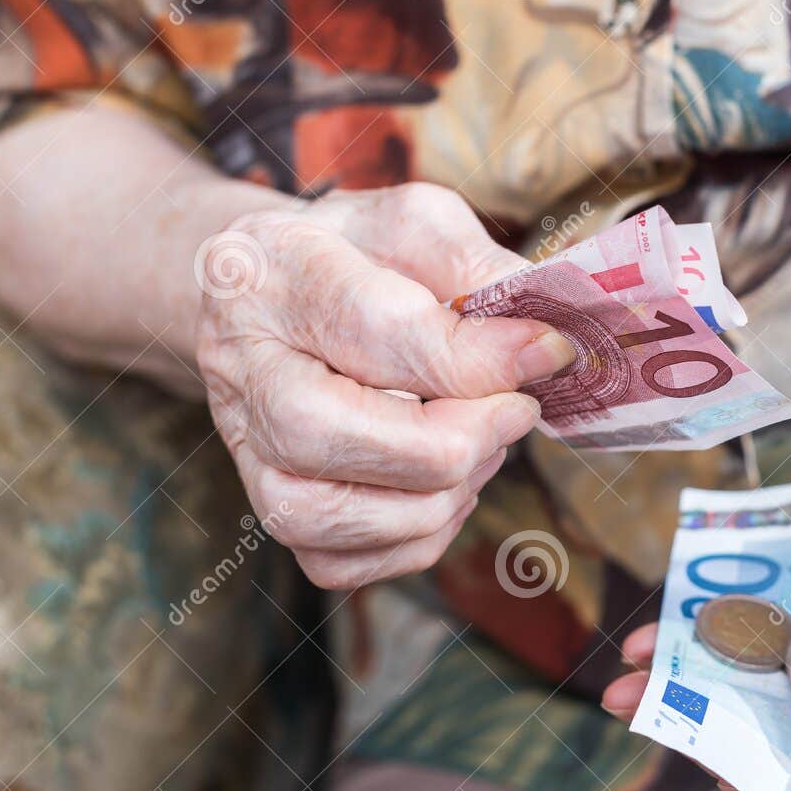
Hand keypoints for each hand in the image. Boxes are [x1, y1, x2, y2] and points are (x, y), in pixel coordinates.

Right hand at [194, 182, 573, 588]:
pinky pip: (342, 562)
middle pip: (331, 436)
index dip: (479, 356)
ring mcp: (245, 450)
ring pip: (336, 518)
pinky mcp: (270, 510)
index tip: (550, 351)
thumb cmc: (358, 257)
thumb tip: (543, 347)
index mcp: (270, 272)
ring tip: (483, 441)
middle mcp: (239, 367)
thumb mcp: (419, 228)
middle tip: (516, 409)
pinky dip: (417, 536)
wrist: (274, 297)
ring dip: (442, 493)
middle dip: (455, 438)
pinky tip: (445, 484)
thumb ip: (479, 272)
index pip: (376, 330)